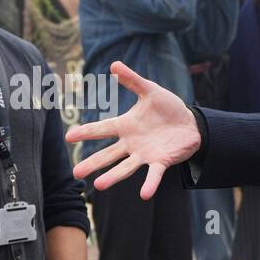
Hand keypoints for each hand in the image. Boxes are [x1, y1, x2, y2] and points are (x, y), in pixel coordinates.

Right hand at [65, 62, 200, 199]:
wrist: (191, 124)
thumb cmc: (168, 108)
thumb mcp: (150, 91)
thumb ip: (132, 80)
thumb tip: (114, 65)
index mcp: (126, 125)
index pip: (102, 129)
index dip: (86, 132)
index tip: (69, 136)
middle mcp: (131, 143)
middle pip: (108, 154)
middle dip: (92, 163)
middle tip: (75, 173)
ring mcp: (145, 154)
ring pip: (125, 167)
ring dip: (113, 176)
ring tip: (98, 185)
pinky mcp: (161, 162)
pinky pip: (154, 175)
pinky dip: (150, 184)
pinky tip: (144, 194)